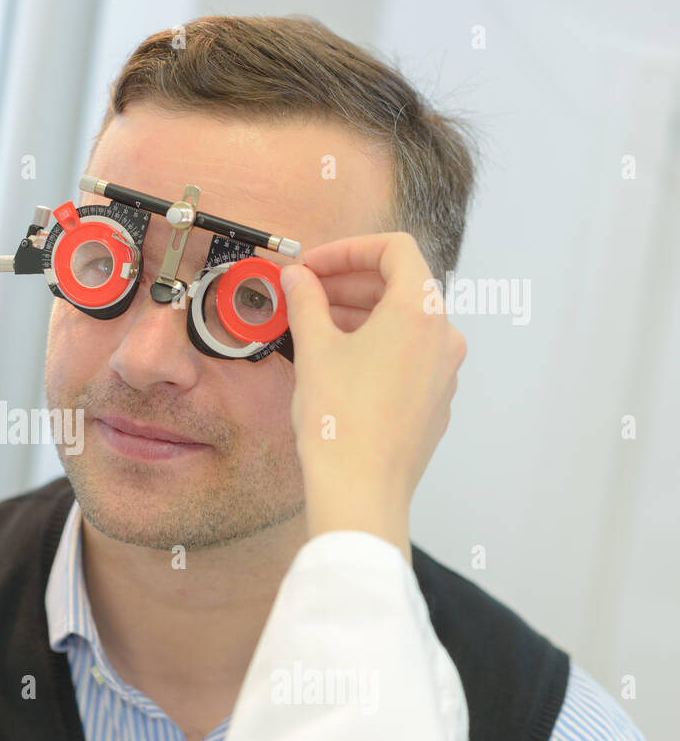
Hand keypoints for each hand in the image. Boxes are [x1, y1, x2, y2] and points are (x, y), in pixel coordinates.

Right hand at [279, 232, 466, 562]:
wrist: (361, 490)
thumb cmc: (341, 422)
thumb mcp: (314, 350)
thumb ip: (306, 301)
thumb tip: (298, 278)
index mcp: (420, 312)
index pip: (394, 250)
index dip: (348, 249)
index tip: (313, 266)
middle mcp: (443, 337)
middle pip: (400, 286)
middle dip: (349, 284)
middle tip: (305, 294)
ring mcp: (444, 372)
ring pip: (403, 324)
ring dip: (360, 315)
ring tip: (315, 328)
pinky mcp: (434, 402)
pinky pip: (407, 357)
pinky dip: (375, 347)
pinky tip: (338, 364)